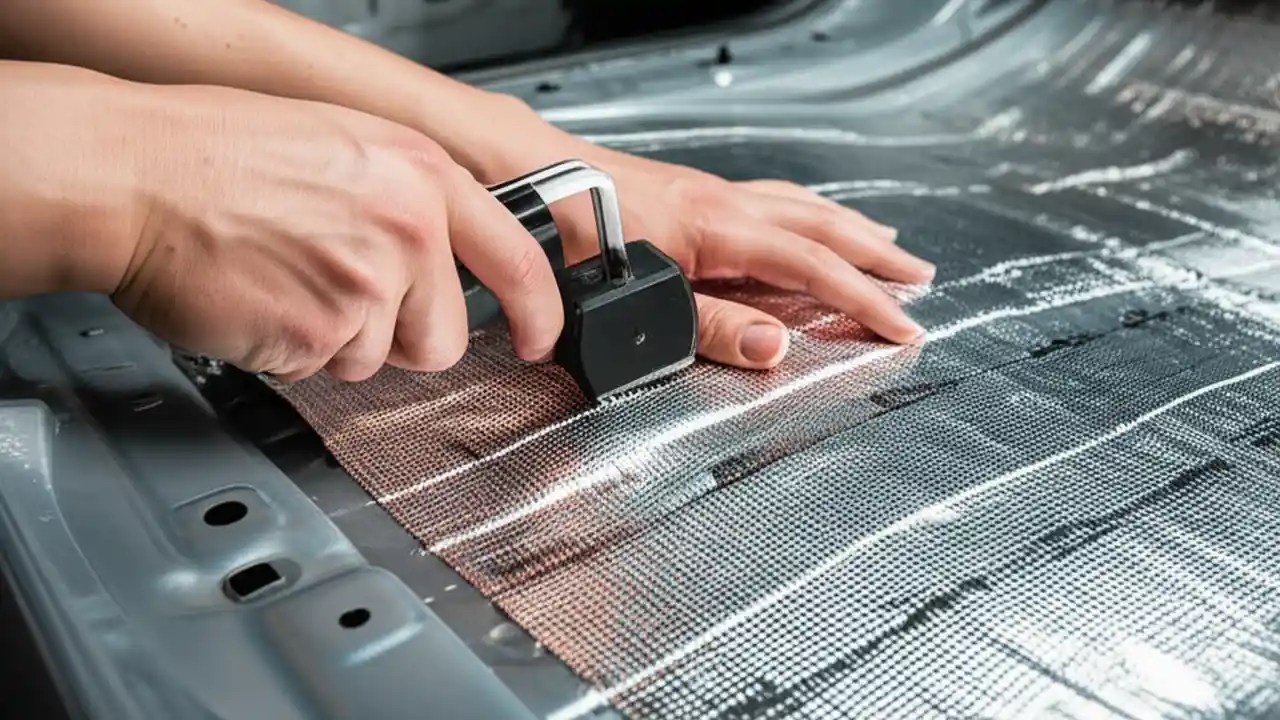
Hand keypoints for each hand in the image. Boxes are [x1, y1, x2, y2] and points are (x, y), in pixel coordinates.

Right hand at [110, 85, 563, 381]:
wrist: (135, 173)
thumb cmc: (218, 150)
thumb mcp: (347, 144)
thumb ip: (411, 199)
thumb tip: (442, 254)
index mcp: (421, 175)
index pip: (516, 258)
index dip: (539, 310)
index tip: (541, 336)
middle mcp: (407, 230)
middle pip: (445, 336)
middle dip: (403, 336)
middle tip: (345, 299)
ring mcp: (366, 286)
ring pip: (378, 359)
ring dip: (337, 341)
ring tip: (288, 283)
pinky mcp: (319, 334)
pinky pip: (323, 369)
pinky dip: (293, 351)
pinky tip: (264, 300)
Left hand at [458, 99, 934, 369]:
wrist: (524, 174)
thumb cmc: (567, 234)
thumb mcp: (638, 297)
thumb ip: (708, 326)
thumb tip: (775, 348)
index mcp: (721, 230)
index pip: (815, 270)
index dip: (865, 302)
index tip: (904, 330)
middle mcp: (724, 204)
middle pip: (822, 227)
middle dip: (875, 257)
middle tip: (919, 279)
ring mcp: (708, 193)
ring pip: (800, 206)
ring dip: (848, 228)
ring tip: (882, 243)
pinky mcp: (689, 192)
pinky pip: (771, 197)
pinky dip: (805, 211)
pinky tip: (798, 217)